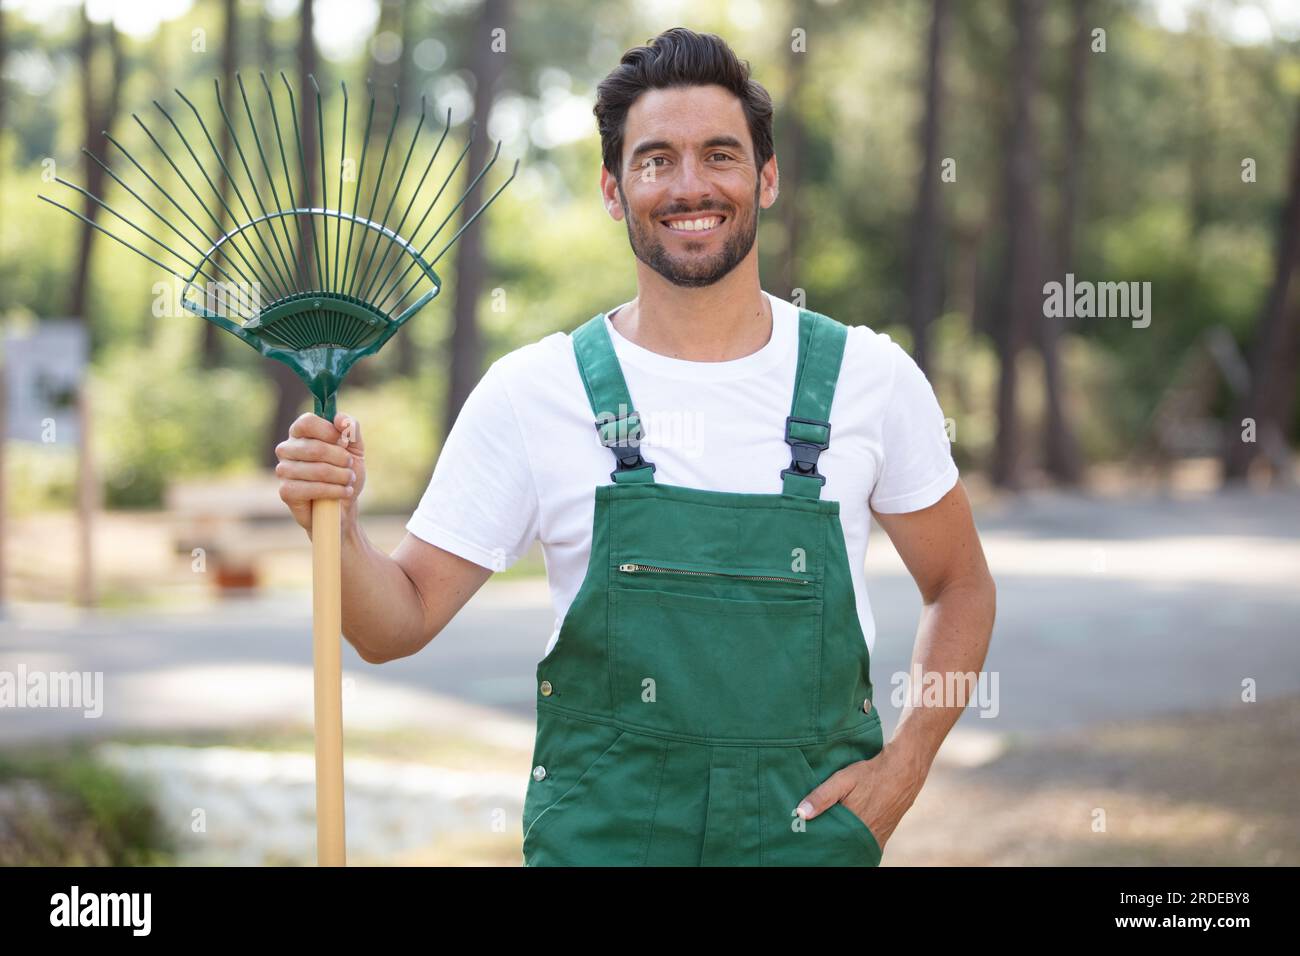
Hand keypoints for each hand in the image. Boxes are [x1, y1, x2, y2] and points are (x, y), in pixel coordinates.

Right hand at [275, 411, 364, 533]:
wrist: (343, 506)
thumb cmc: (345, 473)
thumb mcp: (355, 448)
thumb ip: (351, 428)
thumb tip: (339, 419)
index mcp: (300, 433)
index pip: (307, 422)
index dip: (329, 431)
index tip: (344, 442)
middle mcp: (287, 449)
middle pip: (315, 448)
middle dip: (341, 459)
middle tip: (350, 467)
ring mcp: (283, 471)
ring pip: (317, 470)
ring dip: (341, 476)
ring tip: (348, 481)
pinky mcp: (286, 491)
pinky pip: (311, 488)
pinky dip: (333, 491)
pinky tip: (343, 492)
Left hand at [795, 743, 922, 852]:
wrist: (904, 771)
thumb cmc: (871, 774)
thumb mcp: (843, 779)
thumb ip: (822, 796)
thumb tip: (801, 813)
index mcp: (854, 826)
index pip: (830, 841)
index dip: (818, 838)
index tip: (806, 835)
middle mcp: (867, 836)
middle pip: (841, 846)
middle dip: (829, 841)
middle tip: (815, 835)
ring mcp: (877, 837)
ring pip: (854, 845)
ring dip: (842, 841)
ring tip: (829, 832)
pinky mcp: (884, 835)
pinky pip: (865, 843)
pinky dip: (855, 840)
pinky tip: (846, 832)